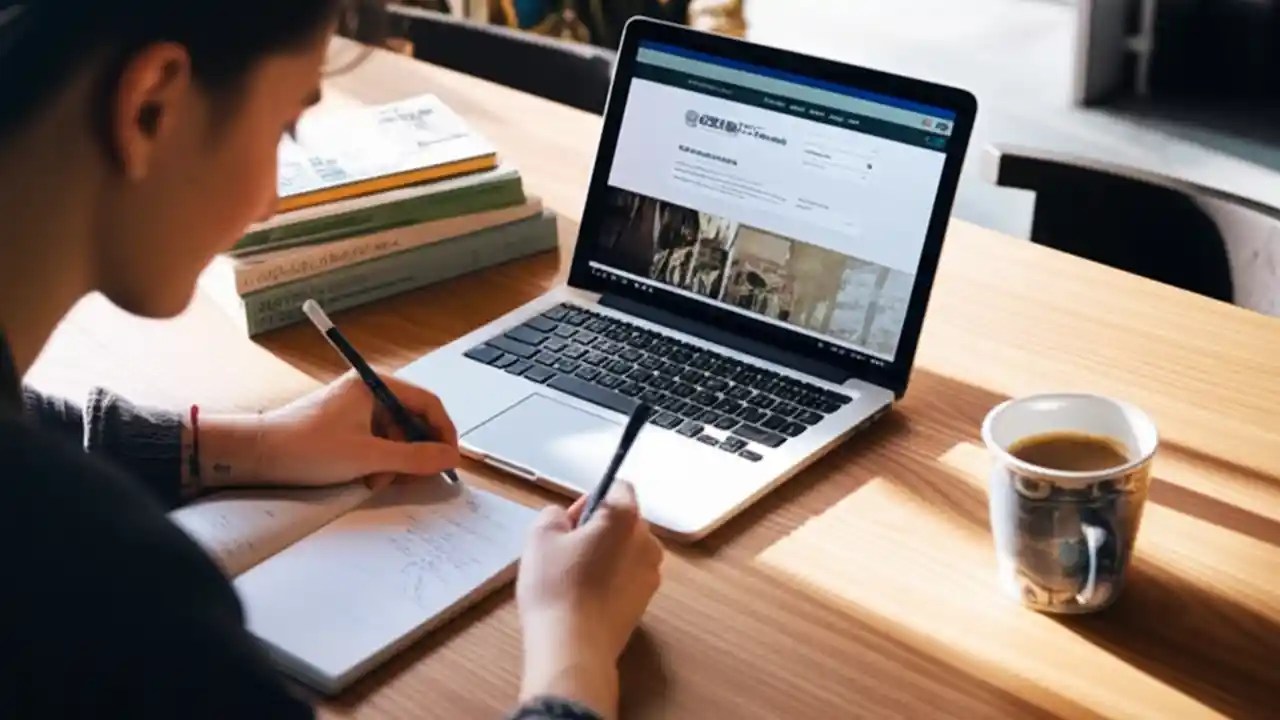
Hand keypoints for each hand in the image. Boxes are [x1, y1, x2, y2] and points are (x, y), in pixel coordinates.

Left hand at [190, 370, 458, 489]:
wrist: (256, 455)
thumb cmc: (307, 447)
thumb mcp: (368, 457)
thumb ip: (414, 458)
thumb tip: (450, 458)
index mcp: (374, 385)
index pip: (428, 403)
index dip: (443, 432)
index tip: (449, 460)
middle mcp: (368, 392)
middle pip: (413, 422)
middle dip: (414, 453)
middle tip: (412, 478)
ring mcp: (356, 411)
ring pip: (395, 438)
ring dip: (393, 463)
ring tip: (377, 481)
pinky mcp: (345, 428)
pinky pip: (377, 445)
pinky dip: (377, 464)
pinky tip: (365, 479)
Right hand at [516, 482, 663, 717]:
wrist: (574, 648)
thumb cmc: (556, 587)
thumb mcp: (540, 537)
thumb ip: (554, 514)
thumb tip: (567, 519)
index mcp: (626, 518)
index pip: (618, 487)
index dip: (590, 499)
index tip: (569, 523)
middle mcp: (648, 542)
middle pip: (623, 520)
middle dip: (597, 528)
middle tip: (565, 551)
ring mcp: (651, 574)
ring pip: (625, 550)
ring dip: (603, 555)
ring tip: (572, 578)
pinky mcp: (645, 602)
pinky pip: (626, 577)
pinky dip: (608, 580)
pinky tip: (584, 598)